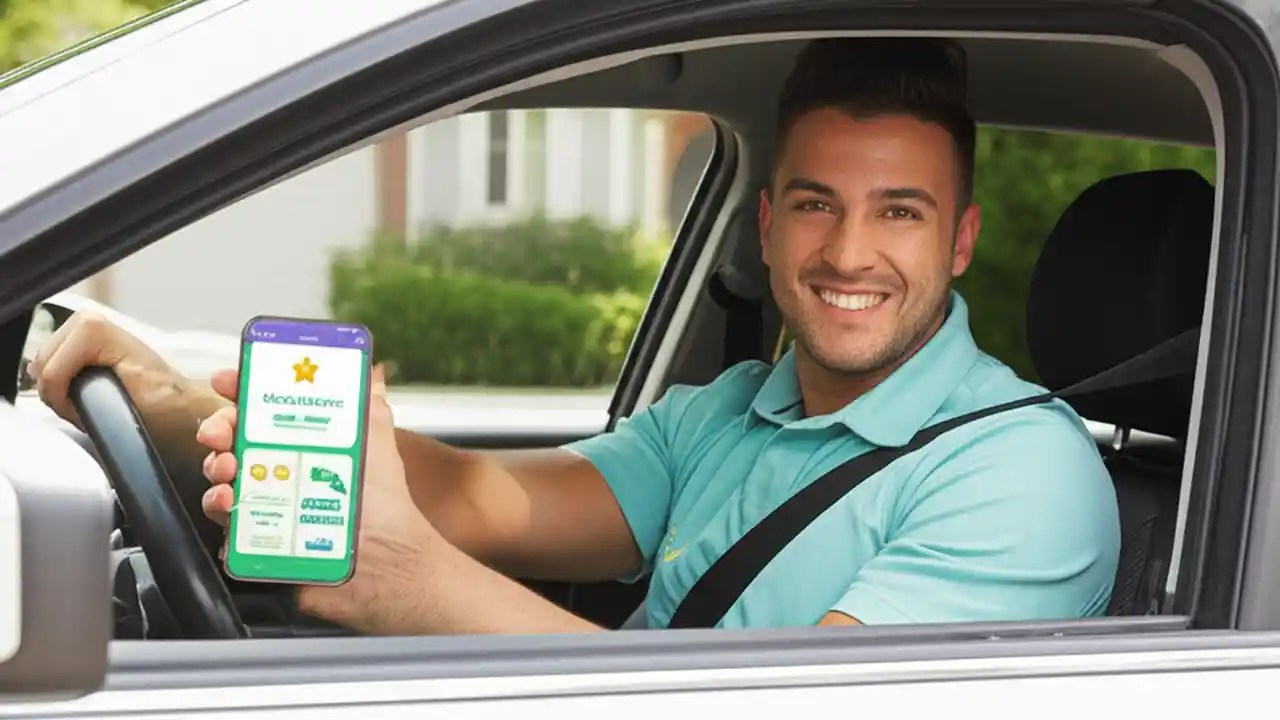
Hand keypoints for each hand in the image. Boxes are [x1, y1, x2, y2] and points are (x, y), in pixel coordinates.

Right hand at [30, 312, 186, 428]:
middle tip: (82, 410)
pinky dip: (59, 385)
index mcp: (97, 330)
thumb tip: (68, 398)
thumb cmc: (164, 402)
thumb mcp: (133, 400)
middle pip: (41, 366)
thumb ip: (95, 394)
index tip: (83, 412)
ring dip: (57, 390)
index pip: (52, 370)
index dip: (62, 398)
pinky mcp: (77, 344)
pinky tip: (80, 394)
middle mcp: (87, 322)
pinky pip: (49, 366)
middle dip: (56, 393)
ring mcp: (81, 331)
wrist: (179, 402)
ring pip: (41, 367)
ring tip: (84, 403)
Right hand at [197, 365, 441, 632]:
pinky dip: (223, 518)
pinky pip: (227, 531)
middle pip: (232, 444)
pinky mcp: (260, 545)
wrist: (388, 564)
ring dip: (215, 472)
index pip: (261, 412)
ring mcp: (267, 509)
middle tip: (219, 434)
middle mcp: (280, 474)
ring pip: (222, 484)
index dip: (238, 392)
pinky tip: (232, 508)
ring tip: (228, 473)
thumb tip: (369, 373)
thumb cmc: (386, 505)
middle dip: (218, 431)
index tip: (224, 382)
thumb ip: (369, 407)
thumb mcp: (378, 444)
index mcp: (302, 445)